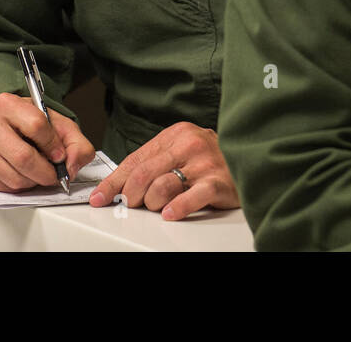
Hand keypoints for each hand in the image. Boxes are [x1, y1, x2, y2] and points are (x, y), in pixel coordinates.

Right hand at [0, 92, 95, 192]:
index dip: (53, 145)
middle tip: (53, 175)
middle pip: (22, 156)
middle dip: (45, 172)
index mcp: (8, 104)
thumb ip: (77, 144)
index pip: (35, 125)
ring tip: (38, 173)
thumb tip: (72, 166)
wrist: (9, 127)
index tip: (60, 155)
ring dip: (33, 182)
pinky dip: (18, 187)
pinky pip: (2, 187)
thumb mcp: (60, 126)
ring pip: (12, 177)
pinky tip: (22, 174)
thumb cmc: (34, 126)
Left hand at [89, 122, 239, 219]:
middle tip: (130, 205)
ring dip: (153, 203)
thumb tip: (121, 186)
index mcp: (175, 135)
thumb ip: (155, 162)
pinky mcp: (218, 181)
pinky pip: (191, 197)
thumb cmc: (211, 159)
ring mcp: (204, 163)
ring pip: (162, 186)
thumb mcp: (181, 151)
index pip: (135, 159)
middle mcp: (188, 145)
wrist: (250, 157)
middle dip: (130, 195)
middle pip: (144, 174)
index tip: (100, 197)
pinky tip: (169, 214)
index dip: (114, 182)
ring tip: (158, 207)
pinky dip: (176, 208)